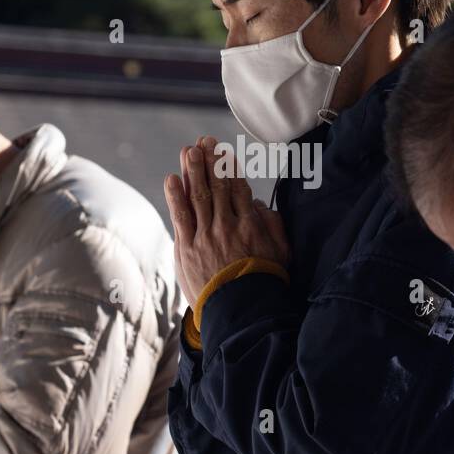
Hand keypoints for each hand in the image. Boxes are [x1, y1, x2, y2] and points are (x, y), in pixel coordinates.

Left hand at [163, 136, 288, 306]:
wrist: (242, 312)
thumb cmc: (264, 283)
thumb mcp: (282, 253)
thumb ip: (273, 226)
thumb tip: (260, 204)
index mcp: (250, 225)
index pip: (237, 188)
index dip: (230, 167)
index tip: (225, 152)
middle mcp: (226, 226)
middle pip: (216, 186)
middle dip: (210, 161)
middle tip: (204, 141)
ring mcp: (205, 236)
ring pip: (197, 195)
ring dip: (192, 170)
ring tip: (189, 151)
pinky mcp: (187, 249)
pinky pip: (180, 216)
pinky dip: (175, 196)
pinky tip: (172, 178)